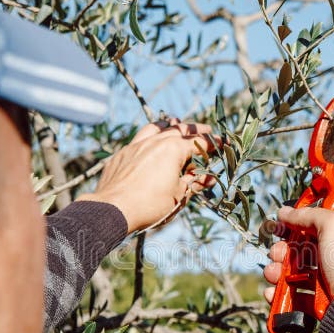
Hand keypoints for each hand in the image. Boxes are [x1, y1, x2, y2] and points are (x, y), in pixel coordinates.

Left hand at [78, 119, 216, 232]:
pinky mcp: (121, 154)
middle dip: (194, 129)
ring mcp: (135, 146)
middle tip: (205, 130)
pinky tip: (149, 143)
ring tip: (175, 123)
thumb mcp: (178, 196)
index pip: (198, 143)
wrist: (112, 209)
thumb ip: (193, 183)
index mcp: (172, 150)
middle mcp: (154, 142)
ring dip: (168, 125)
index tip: (221, 144)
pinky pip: (138, 139)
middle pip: (178, 130)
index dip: (212, 144)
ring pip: (154, 127)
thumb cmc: (149, 205)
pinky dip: (149, 137)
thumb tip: (209, 178)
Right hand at [263, 207, 333, 302]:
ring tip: (271, 274)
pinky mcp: (321, 302)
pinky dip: (282, 294)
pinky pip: (296, 296)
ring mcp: (332, 281)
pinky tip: (273, 292)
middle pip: (304, 249)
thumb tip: (285, 212)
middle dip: (283, 251)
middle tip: (274, 253)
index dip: (299, 223)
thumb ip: (308, 215)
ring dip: (278, 271)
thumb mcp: (332, 224)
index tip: (281, 224)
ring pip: (297, 273)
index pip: (321, 224)